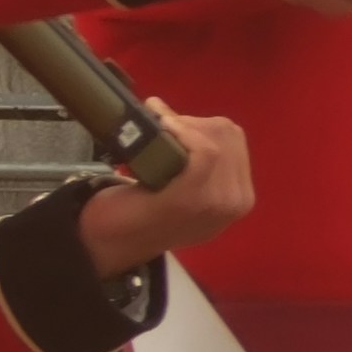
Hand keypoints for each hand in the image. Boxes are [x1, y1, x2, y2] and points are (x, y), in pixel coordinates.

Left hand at [80, 112, 254, 271]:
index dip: (203, 125)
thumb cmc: (144, 212)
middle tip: (162, 127)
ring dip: (185, 126)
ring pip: (217, 139)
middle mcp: (236, 203)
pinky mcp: (192, 199)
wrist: (112, 242)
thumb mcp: (181, 186)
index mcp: (239, 198)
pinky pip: (205, 151)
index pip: (235, 142)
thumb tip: (168, 109)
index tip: (174, 123)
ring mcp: (218, 204)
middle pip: (228, 136)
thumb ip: (190, 155)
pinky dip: (184, 131)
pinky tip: (163, 127)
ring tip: (159, 131)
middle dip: (194, 124)